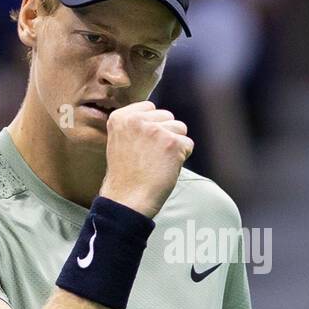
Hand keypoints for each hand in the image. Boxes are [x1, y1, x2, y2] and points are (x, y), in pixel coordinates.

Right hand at [98, 101, 191, 218]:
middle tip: (151, 157)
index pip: (150, 108)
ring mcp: (155, 130)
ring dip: (174, 145)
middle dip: (165, 134)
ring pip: (180, 128)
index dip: (152, 126)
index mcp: (120, 117)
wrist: (127, 200)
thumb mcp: (120, 142)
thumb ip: (136, 126)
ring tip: (158, 162)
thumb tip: (160, 117)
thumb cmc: (126, 176)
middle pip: (167, 116)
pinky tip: (166, 168)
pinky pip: (188, 145)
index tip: (143, 145)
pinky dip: (182, 158)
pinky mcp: (172, 143)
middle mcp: (137, 120)